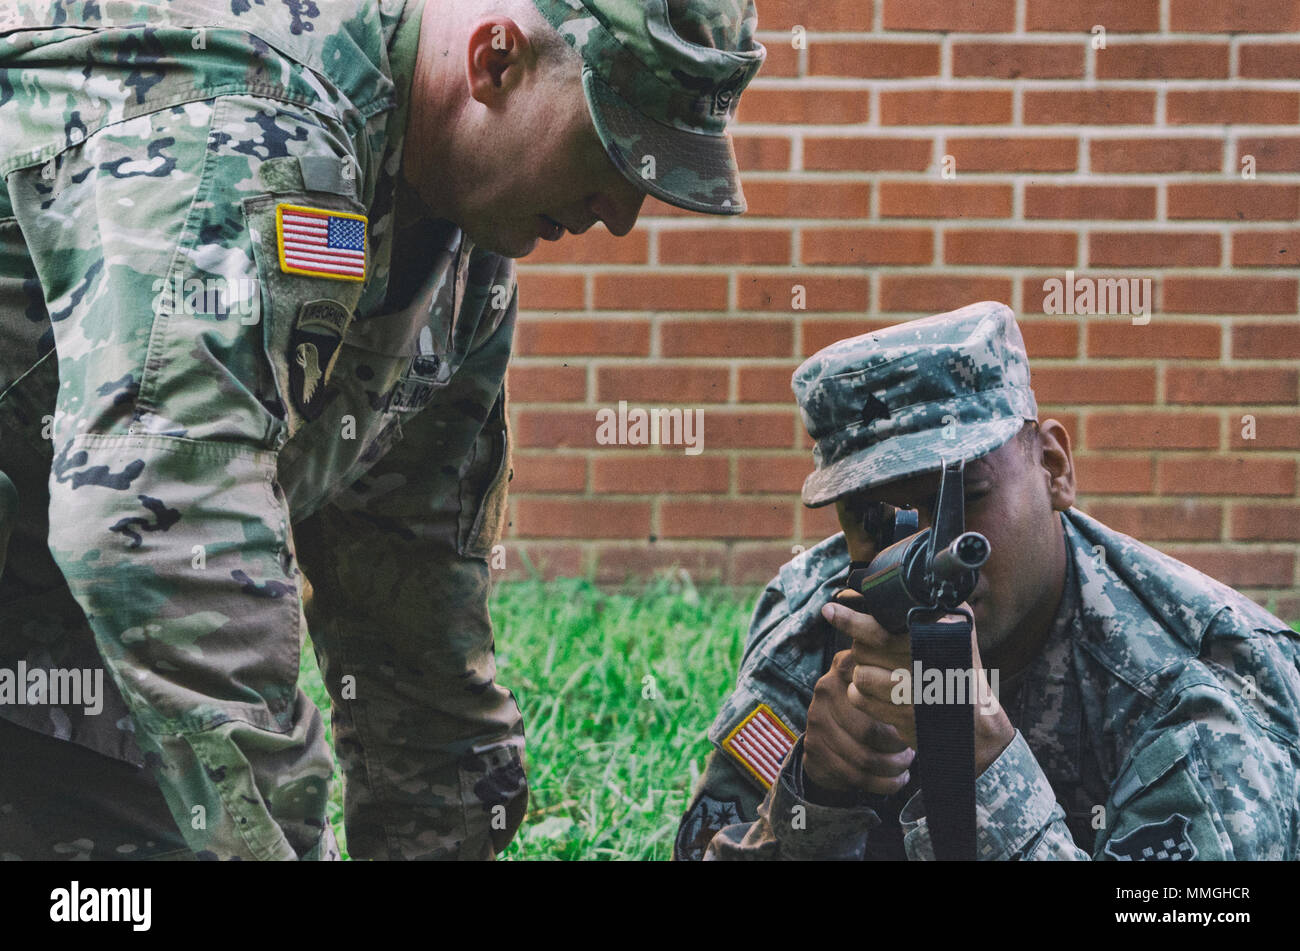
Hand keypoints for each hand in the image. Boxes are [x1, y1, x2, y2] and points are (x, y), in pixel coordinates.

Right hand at [802, 648, 914, 798]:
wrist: (828, 735)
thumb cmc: (868, 707)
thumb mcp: (878, 685)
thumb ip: (897, 684)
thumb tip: (935, 701)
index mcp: (845, 665)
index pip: (875, 683)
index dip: (902, 708)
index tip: (918, 716)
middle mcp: (826, 688)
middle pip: (872, 729)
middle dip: (899, 745)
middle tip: (913, 746)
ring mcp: (816, 718)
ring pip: (865, 757)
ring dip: (894, 766)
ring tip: (906, 762)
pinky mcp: (814, 748)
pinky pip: (857, 776)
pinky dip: (885, 783)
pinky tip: (898, 778)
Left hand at [822, 597, 1015, 775]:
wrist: (976, 722)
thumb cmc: (957, 668)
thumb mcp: (956, 628)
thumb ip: (925, 606)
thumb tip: (870, 591)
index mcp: (935, 636)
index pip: (880, 627)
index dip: (851, 619)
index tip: (829, 610)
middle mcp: (924, 663)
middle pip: (862, 648)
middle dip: (862, 647)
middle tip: (877, 650)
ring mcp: (914, 692)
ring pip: (860, 674)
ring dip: (864, 673)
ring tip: (883, 673)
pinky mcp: (904, 716)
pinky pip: (859, 698)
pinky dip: (862, 694)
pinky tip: (880, 692)